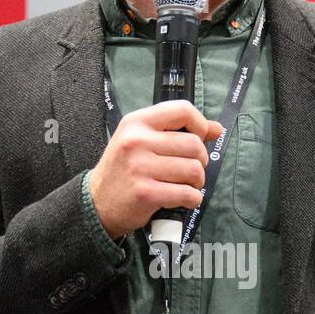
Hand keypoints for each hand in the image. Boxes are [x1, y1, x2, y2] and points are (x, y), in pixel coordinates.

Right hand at [88, 99, 223, 239]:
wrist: (98, 203)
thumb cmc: (124, 170)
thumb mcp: (142, 141)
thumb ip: (178, 131)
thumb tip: (216, 128)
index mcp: (137, 122)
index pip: (182, 110)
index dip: (199, 124)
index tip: (198, 138)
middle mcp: (137, 141)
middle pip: (194, 144)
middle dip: (200, 161)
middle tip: (187, 170)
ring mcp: (141, 167)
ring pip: (194, 170)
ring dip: (197, 182)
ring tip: (184, 185)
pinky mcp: (146, 193)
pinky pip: (188, 194)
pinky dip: (192, 199)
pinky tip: (182, 199)